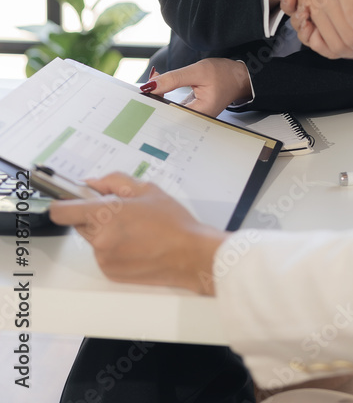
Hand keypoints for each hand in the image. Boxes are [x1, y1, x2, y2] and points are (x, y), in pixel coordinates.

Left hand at [48, 173, 224, 293]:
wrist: (189, 255)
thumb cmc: (172, 223)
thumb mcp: (146, 189)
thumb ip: (114, 181)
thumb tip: (93, 183)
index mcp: (106, 214)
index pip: (63, 211)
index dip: (63, 203)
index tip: (67, 200)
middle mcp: (100, 239)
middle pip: (79, 223)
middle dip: (93, 215)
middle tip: (120, 211)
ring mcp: (104, 258)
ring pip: (93, 238)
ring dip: (105, 232)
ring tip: (135, 229)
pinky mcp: (109, 272)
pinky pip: (103, 254)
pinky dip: (113, 247)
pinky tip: (136, 243)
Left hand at [143, 58, 251, 116]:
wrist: (239, 77)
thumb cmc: (224, 74)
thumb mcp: (198, 71)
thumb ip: (174, 78)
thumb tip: (151, 85)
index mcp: (199, 114)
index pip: (168, 116)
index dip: (152, 107)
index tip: (140, 96)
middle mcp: (195, 120)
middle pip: (166, 117)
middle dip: (152, 104)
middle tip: (141, 91)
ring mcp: (192, 117)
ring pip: (168, 112)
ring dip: (156, 100)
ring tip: (146, 90)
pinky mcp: (190, 111)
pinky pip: (172, 108)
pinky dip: (163, 98)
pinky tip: (155, 90)